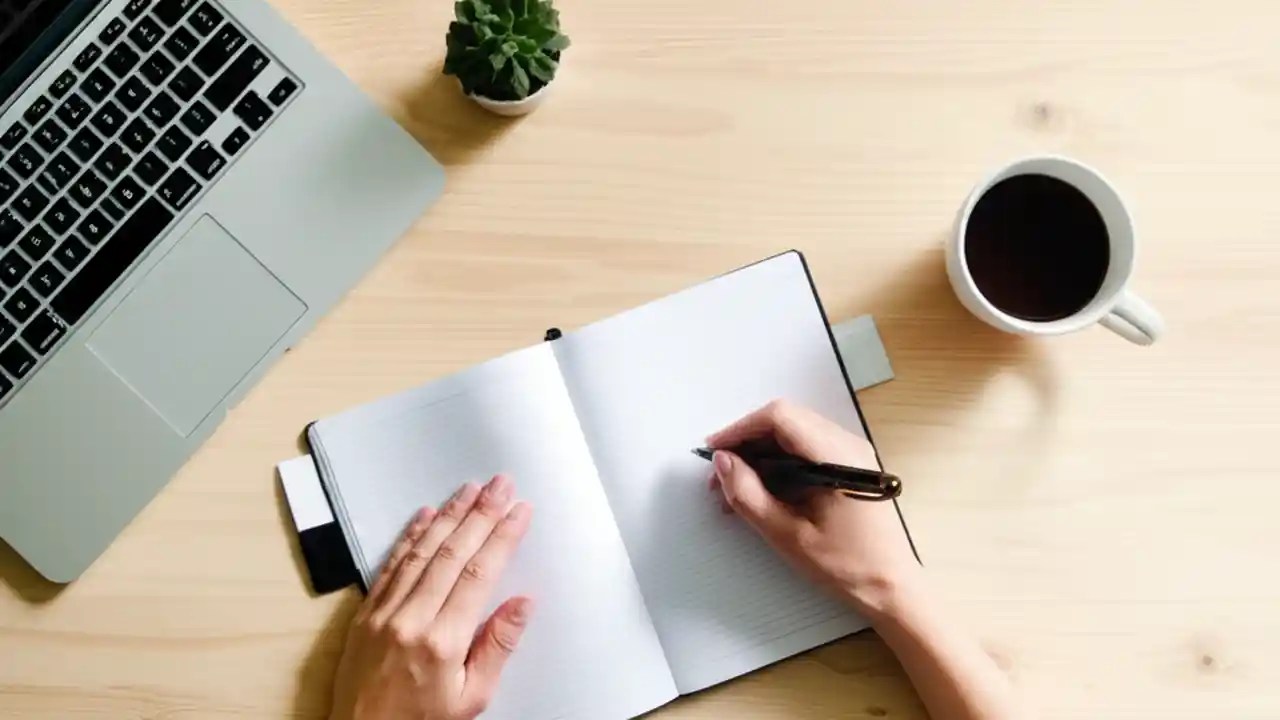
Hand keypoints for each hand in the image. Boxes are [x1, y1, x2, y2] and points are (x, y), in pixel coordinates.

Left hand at [330, 476, 533, 719]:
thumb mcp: (472, 699)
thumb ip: (497, 647)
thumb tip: (522, 605)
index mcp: (443, 642)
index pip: (480, 574)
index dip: (502, 537)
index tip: (520, 511)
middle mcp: (411, 619)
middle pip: (453, 552)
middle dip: (481, 513)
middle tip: (501, 485)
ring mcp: (384, 613)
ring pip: (422, 551)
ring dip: (449, 515)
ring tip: (471, 489)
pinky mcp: (365, 613)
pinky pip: (391, 564)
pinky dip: (410, 535)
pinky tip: (425, 514)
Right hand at [707, 400, 919, 616]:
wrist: (891, 587)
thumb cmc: (845, 566)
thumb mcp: (787, 535)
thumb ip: (749, 495)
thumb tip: (723, 461)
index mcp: (838, 456)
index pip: (780, 418)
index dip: (740, 429)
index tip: (713, 453)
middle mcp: (848, 444)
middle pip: (785, 421)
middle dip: (746, 443)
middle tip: (721, 476)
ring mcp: (851, 453)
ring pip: (793, 434)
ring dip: (760, 454)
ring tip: (736, 487)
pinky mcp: (849, 465)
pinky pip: (805, 449)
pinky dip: (778, 462)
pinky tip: (761, 490)